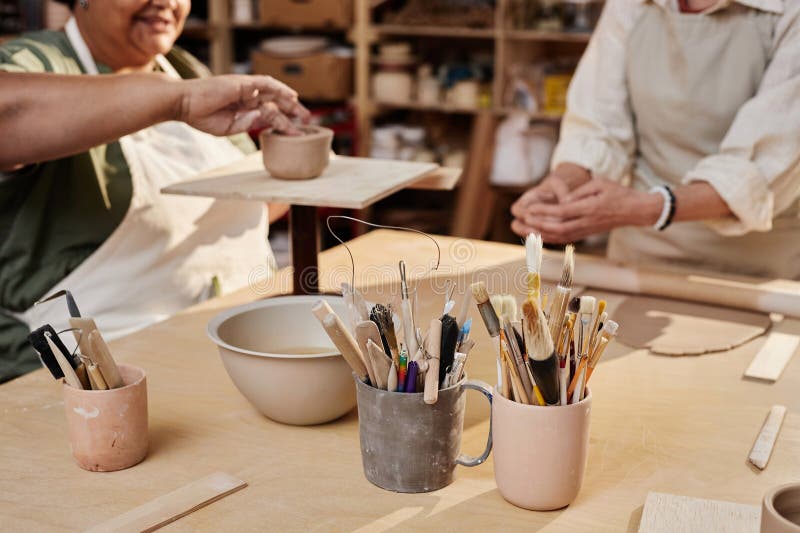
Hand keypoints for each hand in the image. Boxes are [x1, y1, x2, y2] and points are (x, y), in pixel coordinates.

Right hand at [177, 75, 310, 135]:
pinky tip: (291, 95)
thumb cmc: (201, 116)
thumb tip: (262, 117)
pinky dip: (279, 88)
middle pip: (275, 102)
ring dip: (290, 101)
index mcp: (244, 109)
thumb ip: (245, 124)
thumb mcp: (228, 128)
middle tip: (307, 120)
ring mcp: (245, 89)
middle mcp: (247, 97)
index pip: (268, 114)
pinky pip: (265, 84)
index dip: (283, 123)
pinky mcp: (242, 83)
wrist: (185, 103)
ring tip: (304, 112)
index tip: (295, 132)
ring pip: (274, 93)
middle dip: (292, 111)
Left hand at [512, 178, 661, 242]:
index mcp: (590, 208)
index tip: (528, 209)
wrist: (635, 211)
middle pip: (557, 228)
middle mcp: (587, 222)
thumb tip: (563, 200)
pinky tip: (535, 235)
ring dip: (538, 234)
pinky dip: (548, 238)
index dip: (544, 212)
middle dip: (535, 226)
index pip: (562, 212)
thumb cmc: (617, 193)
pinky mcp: (585, 234)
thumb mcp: (600, 183)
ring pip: (559, 236)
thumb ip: (580, 191)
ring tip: (521, 230)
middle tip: (517, 221)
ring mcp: (586, 230)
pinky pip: (564, 239)